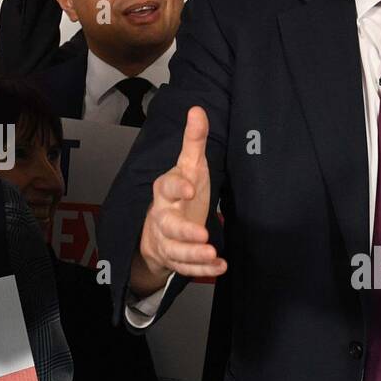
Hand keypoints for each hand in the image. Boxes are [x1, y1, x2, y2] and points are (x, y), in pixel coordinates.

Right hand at [132, 107, 226, 294]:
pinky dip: (203, 270)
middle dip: (184, 231)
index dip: (177, 187)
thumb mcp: (189, 166)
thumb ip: (193, 141)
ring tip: (213, 254)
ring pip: (177, 250)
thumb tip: (197, 110)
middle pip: (169, 225)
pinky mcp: (177, 259)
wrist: (160, 228)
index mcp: (165, 191)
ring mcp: (168, 240)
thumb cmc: (181, 193)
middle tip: (202, 234)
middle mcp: (163, 216)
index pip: (167, 187)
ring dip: (195, 255)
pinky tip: (220, 266)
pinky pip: (188, 268)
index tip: (190, 188)